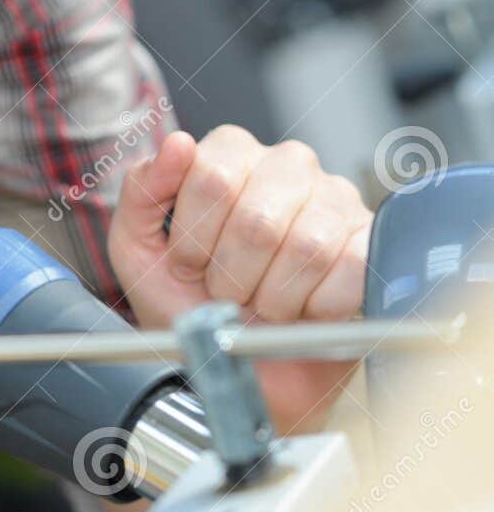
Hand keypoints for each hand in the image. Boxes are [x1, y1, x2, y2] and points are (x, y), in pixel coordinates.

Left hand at [107, 127, 372, 433]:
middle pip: (257, 218)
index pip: (212, 176)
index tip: (189, 264)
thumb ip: (141, 191)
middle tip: (229, 290)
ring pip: (306, 247)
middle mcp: (288, 165)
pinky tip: (302, 308)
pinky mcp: (371, 242)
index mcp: (231, 154)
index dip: (194, 238)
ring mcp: (336, 199)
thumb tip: (177, 144)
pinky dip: (316, 306)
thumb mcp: (139, 251)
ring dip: (274, 296)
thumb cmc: (191, 305)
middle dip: (233, 274)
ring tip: (264, 302)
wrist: (242, 367)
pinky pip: (350, 269)